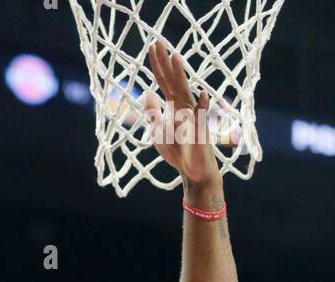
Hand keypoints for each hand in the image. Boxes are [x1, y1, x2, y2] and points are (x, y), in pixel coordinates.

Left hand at [144, 41, 221, 192]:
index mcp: (173, 105)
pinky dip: (202, 107)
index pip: (163, 82)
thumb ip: (153, 113)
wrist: (192, 170)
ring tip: (175, 58)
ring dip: (180, 76)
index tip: (152, 47)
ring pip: (185, 92)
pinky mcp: (200, 130)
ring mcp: (193, 116)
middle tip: (158, 42)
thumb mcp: (158, 131)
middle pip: (173, 81)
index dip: (157, 66)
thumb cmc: (177, 150)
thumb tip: (147, 93)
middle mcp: (184, 106)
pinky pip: (202, 117)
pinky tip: (203, 95)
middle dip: (165, 63)